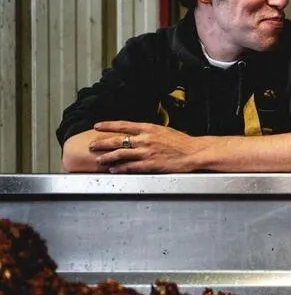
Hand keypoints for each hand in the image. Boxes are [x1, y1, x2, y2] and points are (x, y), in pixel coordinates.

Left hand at [89, 121, 204, 172]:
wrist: (194, 152)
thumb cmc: (182, 143)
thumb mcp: (165, 131)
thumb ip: (150, 133)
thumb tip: (139, 134)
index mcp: (149, 128)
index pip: (123, 125)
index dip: (108, 126)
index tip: (98, 126)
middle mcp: (145, 139)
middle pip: (118, 140)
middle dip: (102, 143)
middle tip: (93, 146)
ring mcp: (147, 152)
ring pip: (121, 154)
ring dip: (108, 157)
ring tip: (99, 159)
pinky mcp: (150, 164)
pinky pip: (130, 166)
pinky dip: (120, 168)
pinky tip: (114, 169)